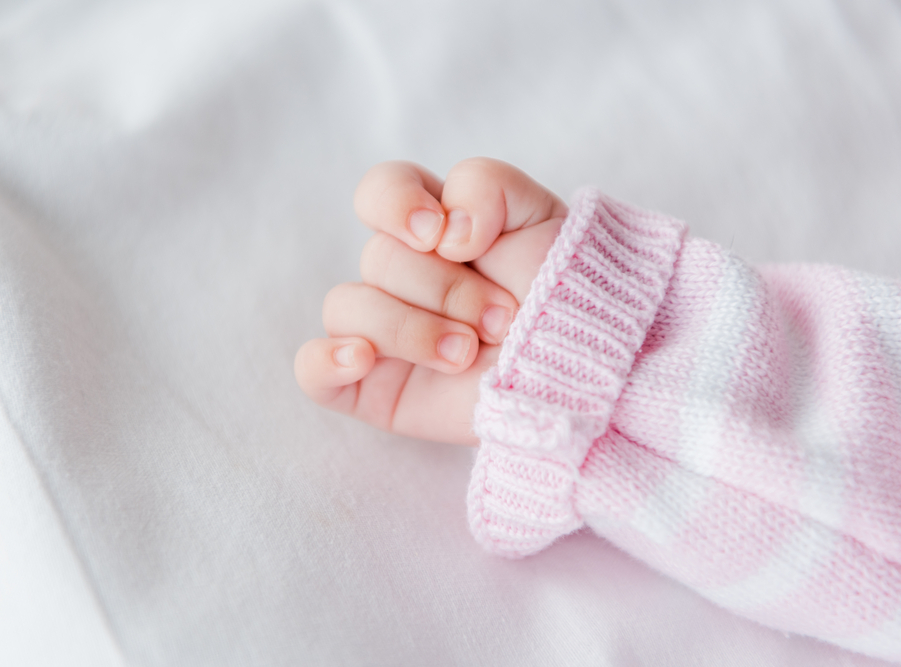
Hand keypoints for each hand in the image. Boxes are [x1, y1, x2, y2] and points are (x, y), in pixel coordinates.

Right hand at [295, 158, 566, 444]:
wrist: (588, 370)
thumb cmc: (562, 292)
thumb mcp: (540, 214)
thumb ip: (486, 183)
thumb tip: (441, 228)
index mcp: (432, 228)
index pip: (380, 192)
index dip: (397, 205)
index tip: (443, 236)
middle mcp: (401, 278)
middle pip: (379, 259)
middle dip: (447, 290)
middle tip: (502, 318)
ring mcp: (381, 333)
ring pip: (347, 308)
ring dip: (413, 330)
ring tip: (468, 354)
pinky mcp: (371, 387)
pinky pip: (312, 370)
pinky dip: (327, 361)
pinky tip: (362, 360)